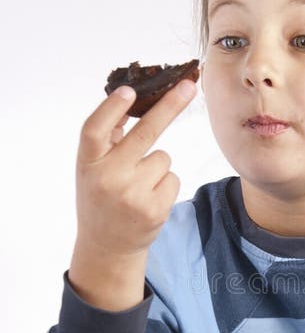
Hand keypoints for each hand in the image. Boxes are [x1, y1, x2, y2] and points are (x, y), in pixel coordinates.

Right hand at [68, 79, 195, 309]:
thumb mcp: (92, 169)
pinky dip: (165, 184)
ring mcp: (132, 195)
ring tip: (138, 186)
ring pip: (163, 158)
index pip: (95, 130)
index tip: (130, 90)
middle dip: (170, 106)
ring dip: (157, 166)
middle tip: (188, 86)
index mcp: (88, 163)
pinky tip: (149, 198)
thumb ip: (108, 139)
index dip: (111, 108)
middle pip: (144, 133)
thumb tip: (132, 100)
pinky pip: (172, 177)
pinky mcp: (154, 209)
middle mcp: (108, 178)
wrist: (108, 246)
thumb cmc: (101, 198)